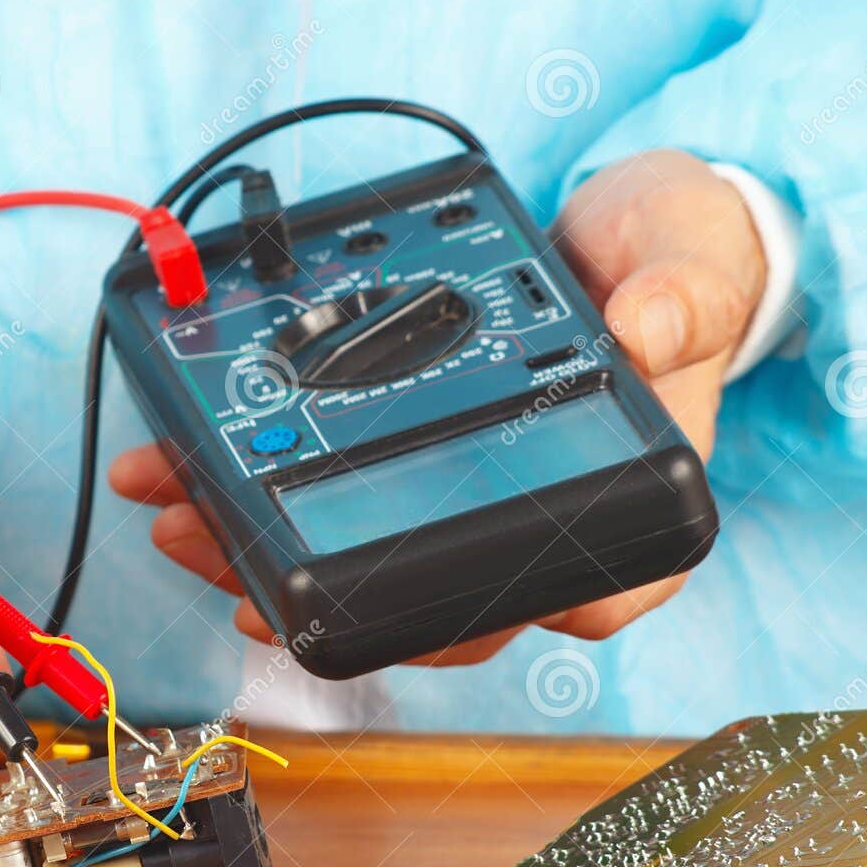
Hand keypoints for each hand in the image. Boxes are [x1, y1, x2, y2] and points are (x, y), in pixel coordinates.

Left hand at [109, 148, 764, 660]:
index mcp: (623, 509)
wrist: (618, 235)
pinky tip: (187, 466)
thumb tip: (650, 329)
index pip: (564, 604)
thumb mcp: (690, 261)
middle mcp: (536, 529)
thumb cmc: (668, 267)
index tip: (375, 630)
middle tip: (226, 571)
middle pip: (424, 605)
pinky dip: (251, 487)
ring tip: (177, 513)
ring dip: (255, 550)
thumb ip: (684, 295)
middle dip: (310, 594)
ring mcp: (464, 501)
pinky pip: (326, 494)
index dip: (466, 627)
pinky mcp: (406, 462)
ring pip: (357, 564)